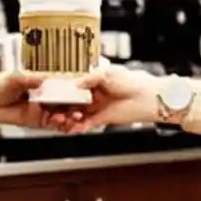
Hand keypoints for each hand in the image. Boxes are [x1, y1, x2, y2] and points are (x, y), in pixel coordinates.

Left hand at [0, 72, 81, 129]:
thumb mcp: (12, 79)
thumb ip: (26, 79)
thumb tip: (40, 78)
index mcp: (43, 80)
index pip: (62, 83)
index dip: (73, 86)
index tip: (83, 88)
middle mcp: (46, 94)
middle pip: (66, 99)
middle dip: (76, 104)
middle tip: (81, 107)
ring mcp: (43, 107)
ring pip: (62, 112)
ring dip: (70, 115)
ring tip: (73, 117)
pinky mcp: (38, 119)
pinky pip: (53, 122)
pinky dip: (59, 123)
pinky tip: (61, 122)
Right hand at [44, 64, 161, 133]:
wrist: (149, 97)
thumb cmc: (133, 81)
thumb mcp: (107, 74)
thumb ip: (89, 78)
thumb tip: (73, 84)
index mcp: (93, 80)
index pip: (72, 84)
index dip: (61, 88)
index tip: (51, 90)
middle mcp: (93, 93)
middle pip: (71, 100)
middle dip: (61, 105)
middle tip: (51, 107)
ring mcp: (96, 106)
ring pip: (75, 113)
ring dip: (67, 116)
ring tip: (60, 119)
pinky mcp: (101, 119)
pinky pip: (85, 124)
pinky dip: (77, 126)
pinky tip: (71, 127)